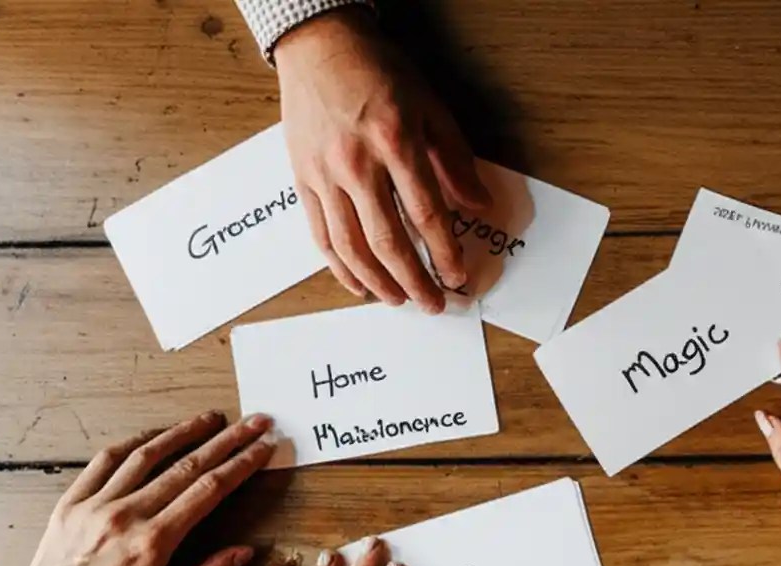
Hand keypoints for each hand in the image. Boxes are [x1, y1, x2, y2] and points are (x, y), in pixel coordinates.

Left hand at [0, 412, 273, 565]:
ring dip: (184, 432)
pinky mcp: (71, 502)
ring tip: (211, 418)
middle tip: (253, 421)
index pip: (209, 490)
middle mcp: (124, 516)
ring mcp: (95, 505)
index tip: (263, 447)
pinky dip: (135, 443)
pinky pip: (106, 461)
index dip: (242, 464)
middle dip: (227, 440)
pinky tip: (156, 436)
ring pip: (148, 455)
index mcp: (152, 543)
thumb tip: (246, 552)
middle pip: (187, 466)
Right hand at [275, 8, 490, 311]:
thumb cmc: (378, 72)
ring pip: (351, 247)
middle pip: (388, 241)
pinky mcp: (302, 180)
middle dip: (415, 280)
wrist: (320, 46)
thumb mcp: (430, 107)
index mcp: (394, 143)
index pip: (426, 214)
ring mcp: (324, 175)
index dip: (445, 252)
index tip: (458, 275)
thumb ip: (454, 160)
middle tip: (434, 303)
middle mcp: (356, 164)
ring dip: (379, 283)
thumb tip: (478, 204)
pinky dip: (341, 268)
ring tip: (401, 300)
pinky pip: (321, 236)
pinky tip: (360, 285)